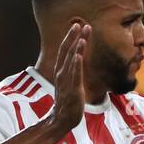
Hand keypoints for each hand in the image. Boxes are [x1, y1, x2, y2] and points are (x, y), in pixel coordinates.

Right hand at [45, 22, 88, 136]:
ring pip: (71, 61)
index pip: (65, 50)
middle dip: (73, 37)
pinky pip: (74, 75)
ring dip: (77, 47)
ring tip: (83, 36)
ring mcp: (66, 81)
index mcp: (60, 71)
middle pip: (67, 51)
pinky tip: (78, 55)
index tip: (77, 26)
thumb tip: (77, 60)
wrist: (61, 119)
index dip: (70, 37)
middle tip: (80, 24)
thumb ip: (72, 70)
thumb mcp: (68, 82)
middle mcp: (62, 73)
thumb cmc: (67, 101)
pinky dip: (76, 64)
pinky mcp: (73, 89)